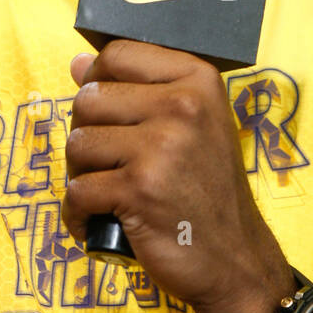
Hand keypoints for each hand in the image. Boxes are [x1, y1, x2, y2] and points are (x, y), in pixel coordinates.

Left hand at [63, 40, 297, 312]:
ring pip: (77, 144)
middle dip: (87, 136)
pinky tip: (101, 221)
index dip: (97, 81)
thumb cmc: (208, 193)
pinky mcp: (139, 188)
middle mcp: (182, 105)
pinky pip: (77, 190)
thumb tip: (77, 62)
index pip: (117, 53)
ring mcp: (161, 147)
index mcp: (197, 80)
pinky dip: (79, 214)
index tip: (106, 111)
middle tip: (109, 165)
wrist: (236, 259)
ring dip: (81, 175)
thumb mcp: (191, 128)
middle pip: (88, 99)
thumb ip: (138, 90)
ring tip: (109, 193)